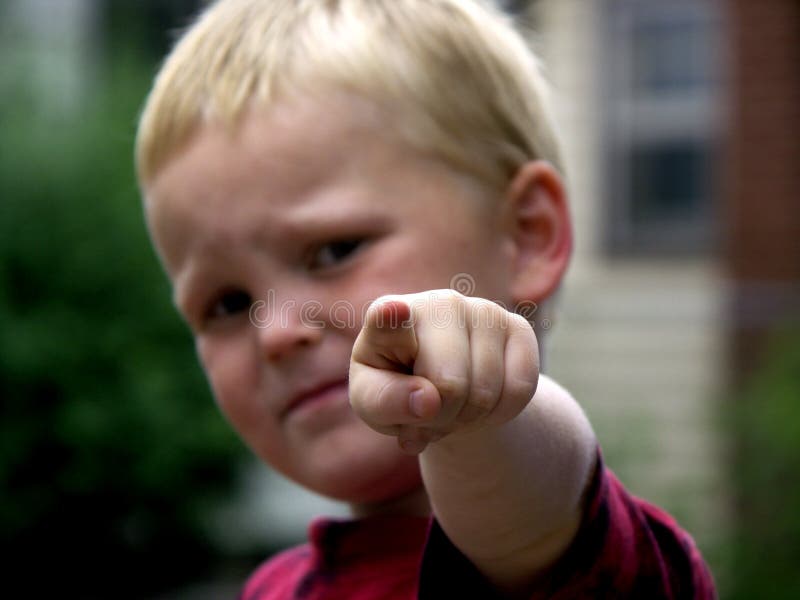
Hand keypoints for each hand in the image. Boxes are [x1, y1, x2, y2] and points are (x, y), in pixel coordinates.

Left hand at [348, 290, 538, 453]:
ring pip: (487, 392)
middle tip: (427, 414)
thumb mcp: (374, 404)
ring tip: (451, 409)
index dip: (391, 317)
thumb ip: (386, 403)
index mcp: (386, 318)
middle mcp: (438, 304)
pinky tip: (481, 403)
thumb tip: (427, 401)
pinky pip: (520, 389)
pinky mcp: (518, 327)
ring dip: (469, 419)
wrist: (441, 386)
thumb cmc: (396, 389)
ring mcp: (482, 310)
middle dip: (441, 418)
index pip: (389, 319)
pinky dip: (500, 413)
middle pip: (449, 386)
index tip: (392, 310)